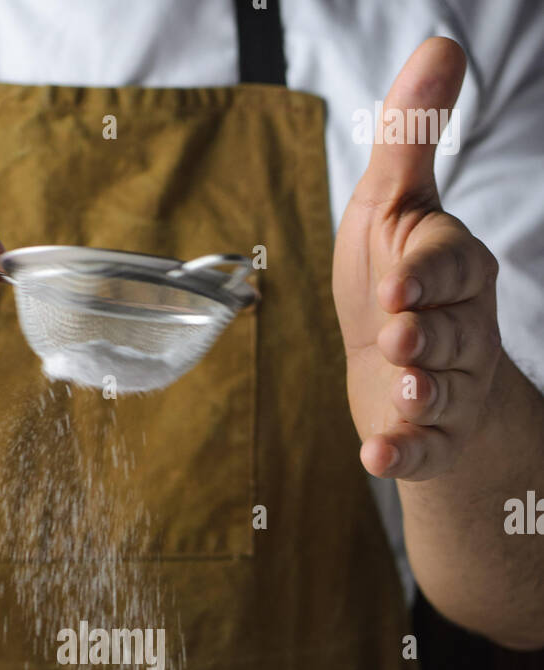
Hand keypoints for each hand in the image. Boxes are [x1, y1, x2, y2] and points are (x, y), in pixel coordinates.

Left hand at [333, 38, 501, 481]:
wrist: (399, 375)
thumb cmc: (391, 283)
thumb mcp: (393, 207)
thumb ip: (414, 138)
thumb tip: (439, 42)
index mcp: (454, 273)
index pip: (449, 267)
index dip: (426, 273)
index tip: (398, 280)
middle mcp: (461, 332)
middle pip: (449, 332)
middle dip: (425, 334)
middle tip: (399, 335)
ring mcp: (449, 390)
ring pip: (442, 391)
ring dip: (421, 393)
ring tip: (401, 391)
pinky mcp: (428, 439)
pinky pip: (423, 451)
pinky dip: (402, 455)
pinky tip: (378, 458)